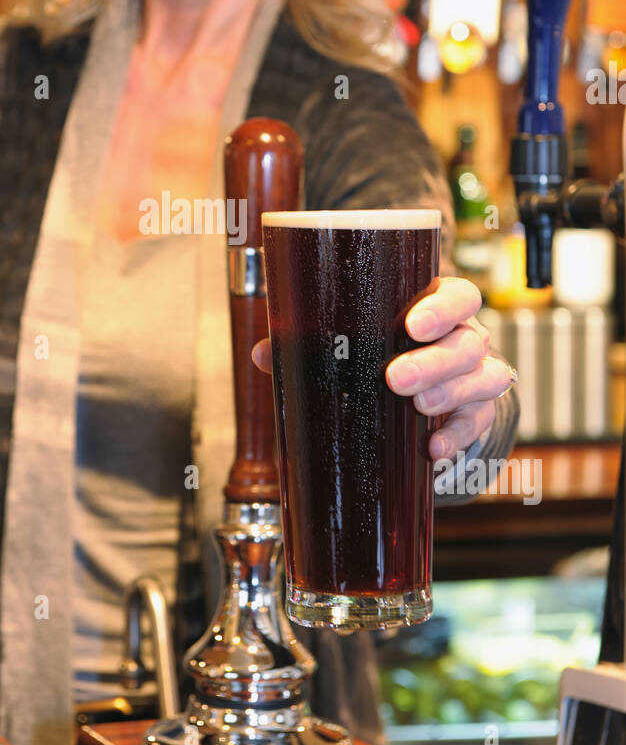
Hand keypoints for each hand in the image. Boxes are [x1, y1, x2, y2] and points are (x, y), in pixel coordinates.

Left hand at [251, 276, 512, 461]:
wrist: (430, 389)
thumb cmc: (388, 350)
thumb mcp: (358, 340)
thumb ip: (312, 342)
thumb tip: (263, 354)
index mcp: (438, 307)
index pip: (457, 296)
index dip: (442, 308)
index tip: (412, 324)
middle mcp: (465, 337)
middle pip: (467, 342)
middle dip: (433, 361)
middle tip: (396, 378)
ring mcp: (477, 376)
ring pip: (483, 379)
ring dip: (449, 393)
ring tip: (418, 407)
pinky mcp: (479, 413)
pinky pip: (477, 423)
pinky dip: (457, 436)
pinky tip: (433, 448)